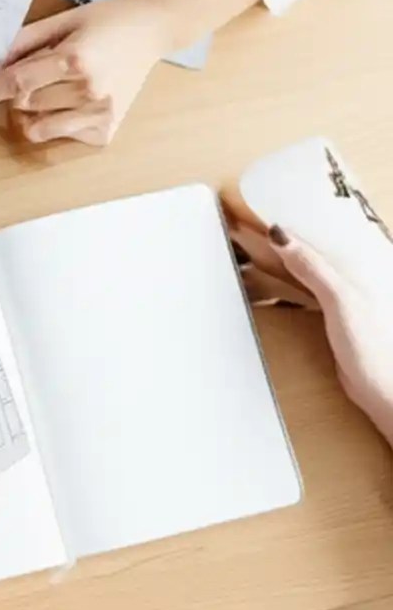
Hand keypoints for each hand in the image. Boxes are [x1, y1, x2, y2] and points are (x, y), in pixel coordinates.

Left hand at [0, 0, 171, 145]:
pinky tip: (71, 102)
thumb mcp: (63, 21)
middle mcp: (88, 90)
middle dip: (14, 94)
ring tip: (50, 90)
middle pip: (23, 105)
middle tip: (29, 77)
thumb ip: (24, 43)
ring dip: (31, 112)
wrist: (153, 28)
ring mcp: (99, 114)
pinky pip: (59, 136)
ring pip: (36, 127)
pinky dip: (54, 123)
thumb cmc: (107, 20)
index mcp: (74, 59)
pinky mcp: (106, 130)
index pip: (16, 82)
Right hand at [230, 221, 392, 445]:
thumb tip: (280, 235)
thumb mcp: (339, 300)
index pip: (306, 239)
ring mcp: (330, 302)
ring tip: (237, 265)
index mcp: (347, 269)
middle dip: (266, 248)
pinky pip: (291, 299)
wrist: (381, 391)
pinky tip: (258, 296)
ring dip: (265, 272)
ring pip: (290, 278)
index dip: (277, 229)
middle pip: (296, 256)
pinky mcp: (323, 322)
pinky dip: (272, 294)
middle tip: (232, 237)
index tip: (245, 217)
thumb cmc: (370, 347)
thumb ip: (313, 268)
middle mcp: (339, 281)